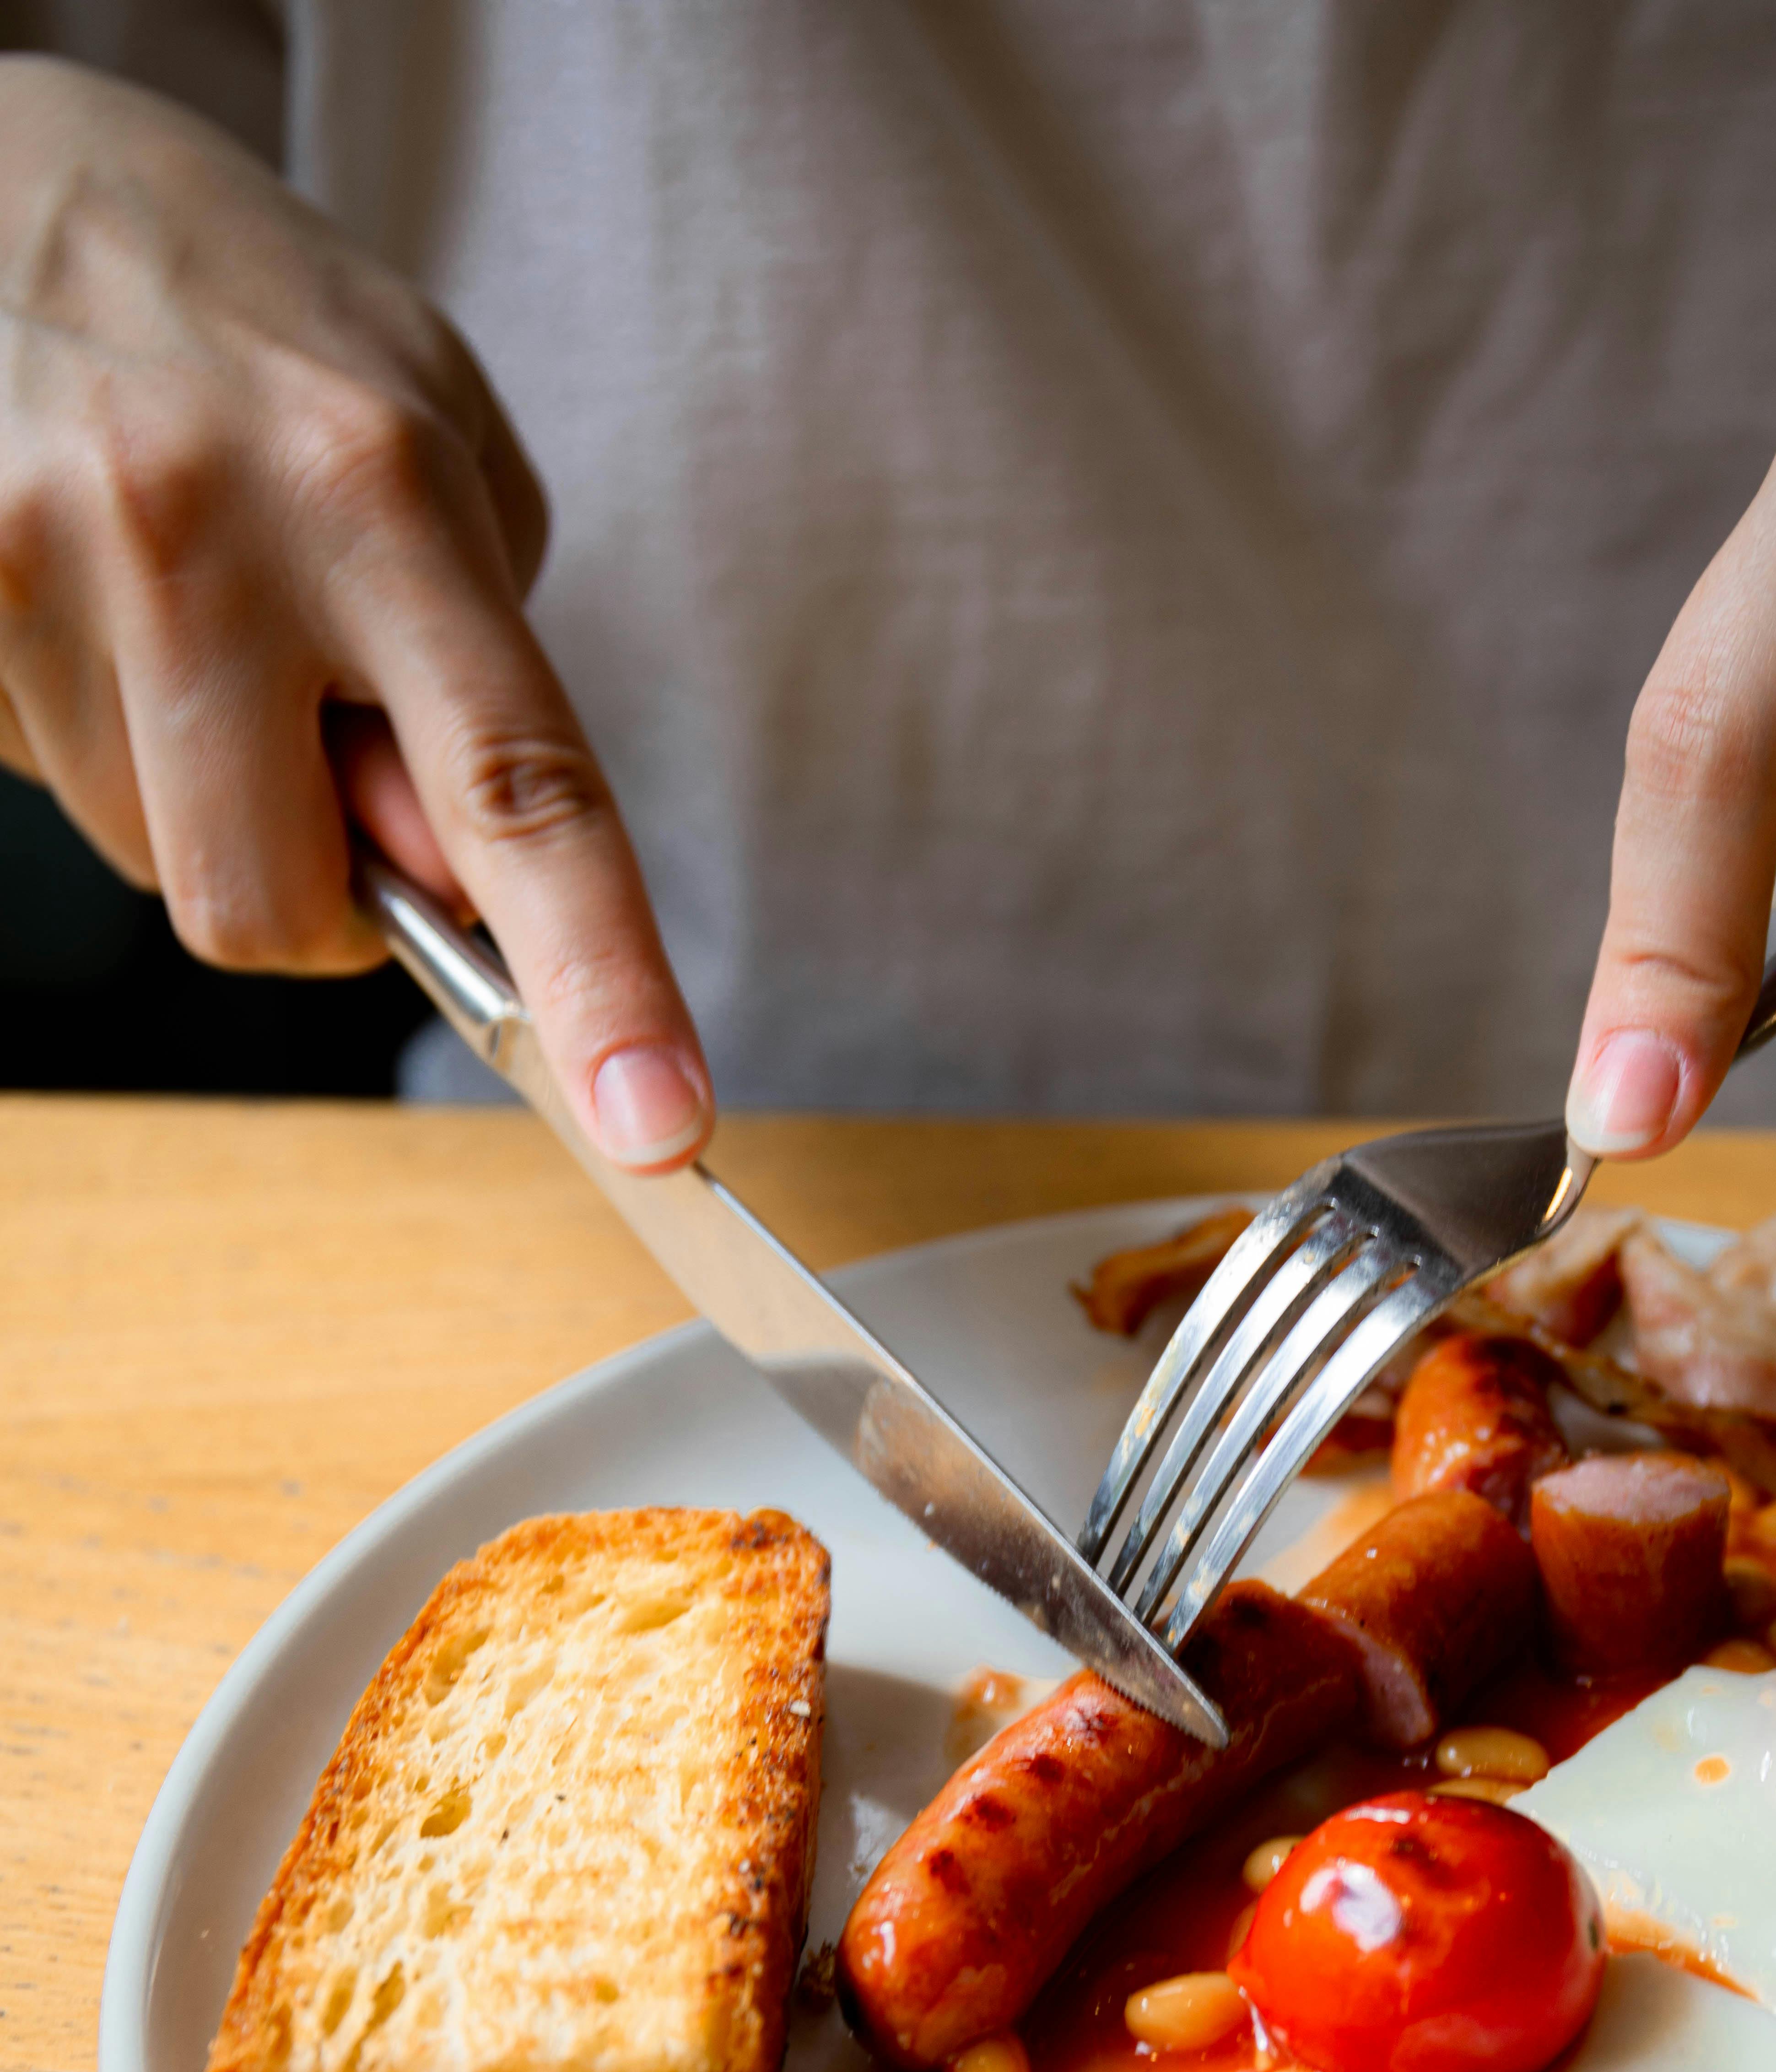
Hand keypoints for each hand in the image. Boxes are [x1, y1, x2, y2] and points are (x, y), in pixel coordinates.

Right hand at [0, 59, 709, 1165]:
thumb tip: (453, 888)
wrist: (27, 185)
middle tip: (307, 741)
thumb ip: (479, 693)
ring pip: (155, 863)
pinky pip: (52, 786)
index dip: (599, 979)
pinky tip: (101, 612)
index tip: (656, 1125)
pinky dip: (100, 741)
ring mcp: (38, 557)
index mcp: (378, 493)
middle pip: (270, 908)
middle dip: (313, 889)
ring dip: (199, 797)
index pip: (519, 796)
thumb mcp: (442, 459)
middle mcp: (204, 531)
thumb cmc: (271, 348)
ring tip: (186, 627)